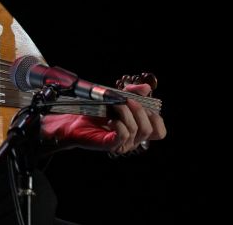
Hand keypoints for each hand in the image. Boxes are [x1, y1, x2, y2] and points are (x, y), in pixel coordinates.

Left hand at [40, 83, 166, 152]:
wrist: (73, 119)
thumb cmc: (95, 110)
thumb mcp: (117, 98)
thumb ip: (132, 92)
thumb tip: (146, 87)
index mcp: (138, 130)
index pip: (159, 131)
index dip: (156, 117)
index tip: (143, 103)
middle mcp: (133, 140)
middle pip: (151, 130)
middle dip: (141, 112)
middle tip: (127, 100)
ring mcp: (122, 144)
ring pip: (137, 131)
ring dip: (127, 113)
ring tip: (115, 105)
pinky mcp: (110, 145)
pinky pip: (123, 137)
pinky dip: (120, 125)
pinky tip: (111, 119)